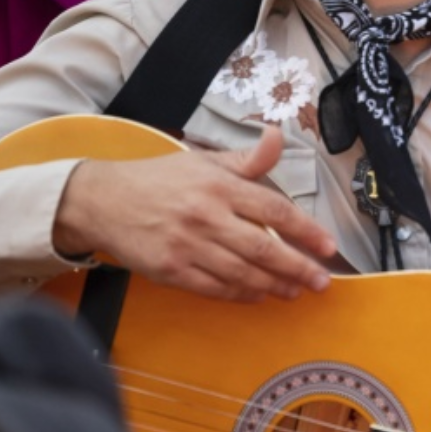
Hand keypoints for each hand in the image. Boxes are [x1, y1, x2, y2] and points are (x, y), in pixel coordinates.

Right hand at [53, 126, 336, 302]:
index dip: (306, 230)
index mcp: (219, 186)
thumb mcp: (204, 160)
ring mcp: (187, 246)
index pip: (274, 210)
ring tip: (296, 290)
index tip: (328, 246)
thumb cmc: (159, 179)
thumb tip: (278, 136)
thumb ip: (247, 159)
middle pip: (263, 247)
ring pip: (241, 272)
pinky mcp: (169, 270)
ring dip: (274, 285)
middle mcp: (206, 216)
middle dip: (298, 267)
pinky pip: (214, 288)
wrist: (101, 200)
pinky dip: (240, 294)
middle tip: (321, 281)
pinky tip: (259, 294)